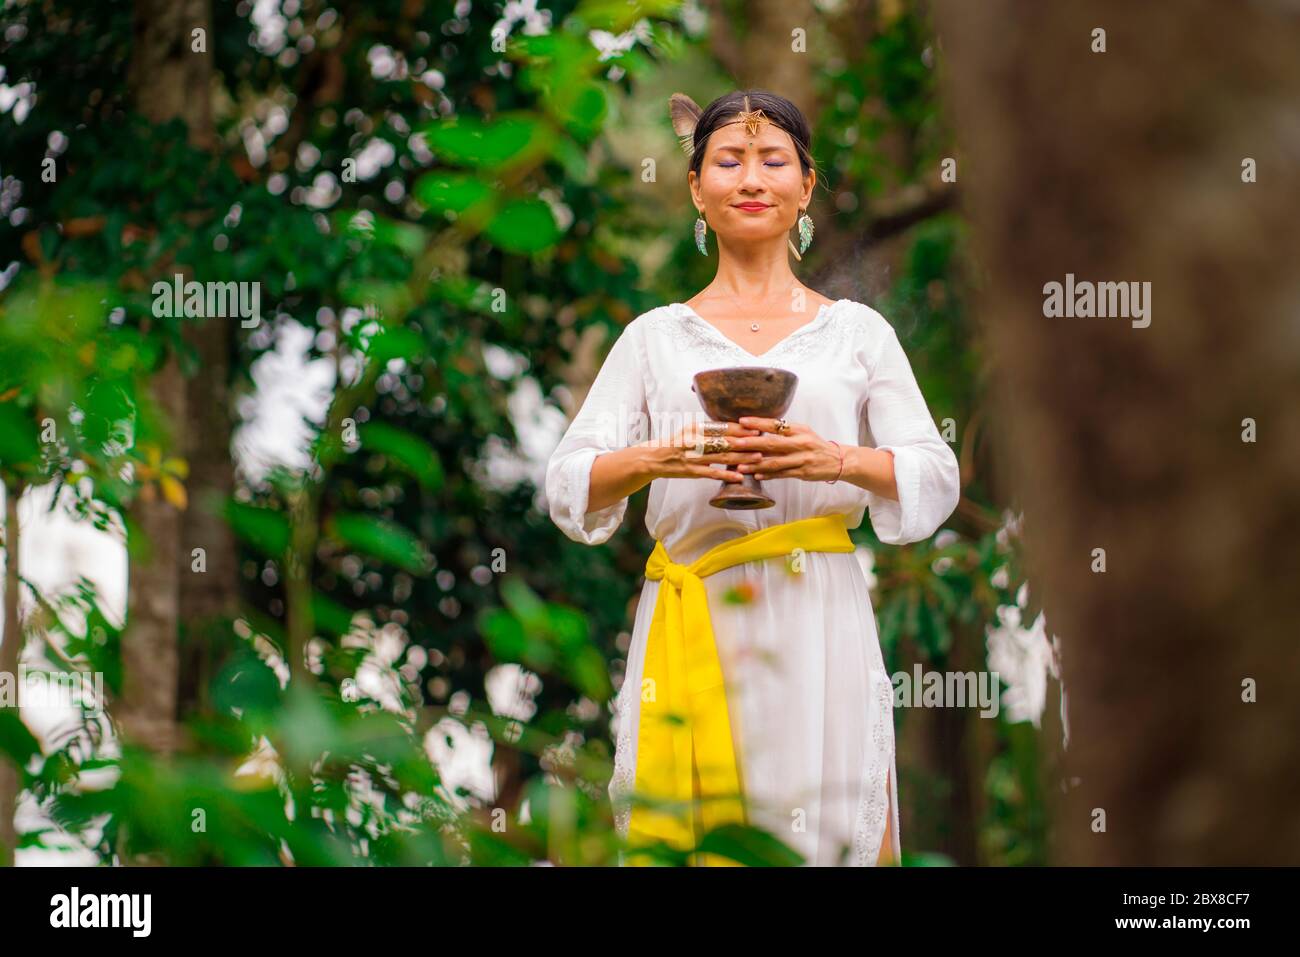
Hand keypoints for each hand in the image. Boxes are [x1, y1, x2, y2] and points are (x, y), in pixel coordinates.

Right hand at [641, 421, 763, 482]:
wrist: (653, 459)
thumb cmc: (675, 444)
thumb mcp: (689, 432)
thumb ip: (709, 431)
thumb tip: (734, 429)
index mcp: (695, 428)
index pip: (722, 427)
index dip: (741, 429)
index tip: (756, 429)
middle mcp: (694, 440)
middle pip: (725, 441)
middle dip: (746, 442)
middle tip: (763, 442)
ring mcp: (693, 456)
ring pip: (722, 457)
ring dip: (742, 458)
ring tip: (758, 458)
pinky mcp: (691, 471)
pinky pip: (712, 473)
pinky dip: (726, 475)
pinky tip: (739, 477)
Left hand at [728, 416, 844, 481]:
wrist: (838, 460)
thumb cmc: (815, 445)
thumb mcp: (802, 433)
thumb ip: (784, 432)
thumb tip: (757, 430)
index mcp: (798, 430)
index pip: (775, 424)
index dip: (758, 423)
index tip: (742, 421)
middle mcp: (800, 443)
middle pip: (772, 443)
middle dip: (751, 443)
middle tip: (735, 443)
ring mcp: (801, 459)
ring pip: (775, 462)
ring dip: (756, 464)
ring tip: (740, 466)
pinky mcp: (802, 473)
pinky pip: (782, 474)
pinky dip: (768, 475)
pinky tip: (756, 476)